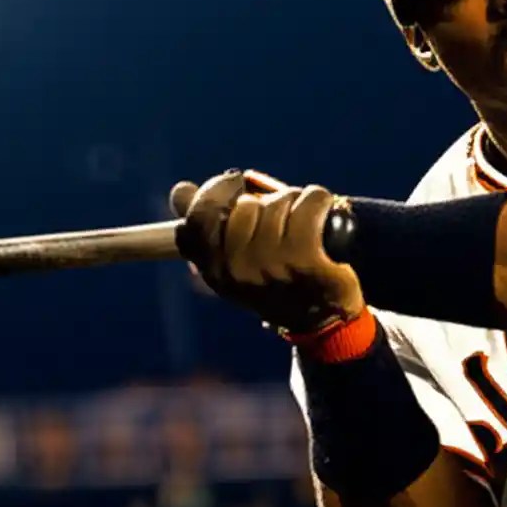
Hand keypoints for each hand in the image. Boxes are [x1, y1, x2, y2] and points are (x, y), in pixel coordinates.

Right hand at [169, 169, 364, 333]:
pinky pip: (309, 201)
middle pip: (245, 205)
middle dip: (266, 204)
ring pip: (279, 202)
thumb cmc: (277, 283)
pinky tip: (325, 220)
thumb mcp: (235, 262)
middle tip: (282, 223)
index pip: (198, 217)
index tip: (235, 185)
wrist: (322, 321)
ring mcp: (270, 262)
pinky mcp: (305, 256)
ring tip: (305, 229)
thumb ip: (209, 227)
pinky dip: (320, 202)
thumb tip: (181, 190)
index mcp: (215, 269)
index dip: (216, 191)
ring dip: (295, 205)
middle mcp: (237, 268)